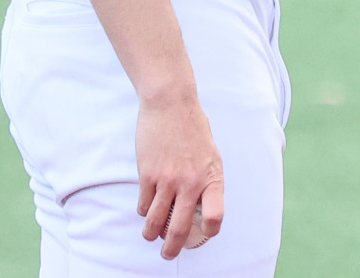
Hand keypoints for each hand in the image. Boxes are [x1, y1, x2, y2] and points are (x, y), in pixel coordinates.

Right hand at [135, 94, 224, 258]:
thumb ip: (208, 182)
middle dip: (172, 248)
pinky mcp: (147, 174)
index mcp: (211, 178)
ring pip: (156, 222)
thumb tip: (201, 207)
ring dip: (152, 234)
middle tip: (167, 254)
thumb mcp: (212, 155)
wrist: (171, 105)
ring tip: (151, 236)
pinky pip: (144, 205)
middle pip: (180, 229)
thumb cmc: (194, 129)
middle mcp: (190, 183)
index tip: (202, 233)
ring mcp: (167, 180)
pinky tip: (146, 209)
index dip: (209, 231)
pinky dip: (144, 211)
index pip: (215, 217)